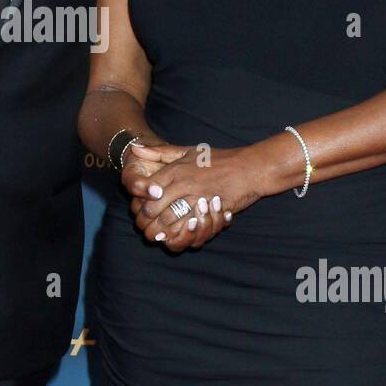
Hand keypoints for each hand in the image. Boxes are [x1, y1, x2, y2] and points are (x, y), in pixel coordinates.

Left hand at [126, 143, 263, 250]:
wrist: (249, 168)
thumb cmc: (219, 159)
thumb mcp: (188, 150)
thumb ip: (161, 152)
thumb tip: (135, 148)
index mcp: (176, 169)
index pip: (148, 188)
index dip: (140, 200)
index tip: (138, 208)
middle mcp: (184, 183)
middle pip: (155, 206)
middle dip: (146, 219)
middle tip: (143, 226)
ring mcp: (197, 197)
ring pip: (170, 219)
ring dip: (161, 229)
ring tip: (156, 235)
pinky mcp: (210, 210)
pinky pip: (191, 226)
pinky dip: (181, 233)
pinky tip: (176, 236)